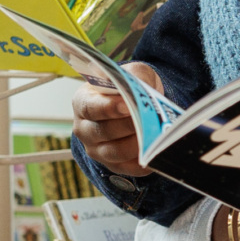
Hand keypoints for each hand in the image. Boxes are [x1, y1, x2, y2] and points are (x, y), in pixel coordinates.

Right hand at [71, 62, 162, 176]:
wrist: (137, 106)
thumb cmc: (129, 88)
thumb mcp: (132, 73)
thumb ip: (134, 76)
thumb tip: (140, 87)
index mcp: (82, 102)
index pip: (90, 108)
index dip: (108, 108)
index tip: (126, 105)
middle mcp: (84, 128)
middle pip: (103, 131)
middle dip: (128, 126)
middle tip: (147, 119)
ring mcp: (97, 149)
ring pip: (116, 152)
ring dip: (137, 144)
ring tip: (155, 133)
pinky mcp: (113, 165)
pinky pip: (129, 168)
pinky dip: (144, 160)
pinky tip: (157, 150)